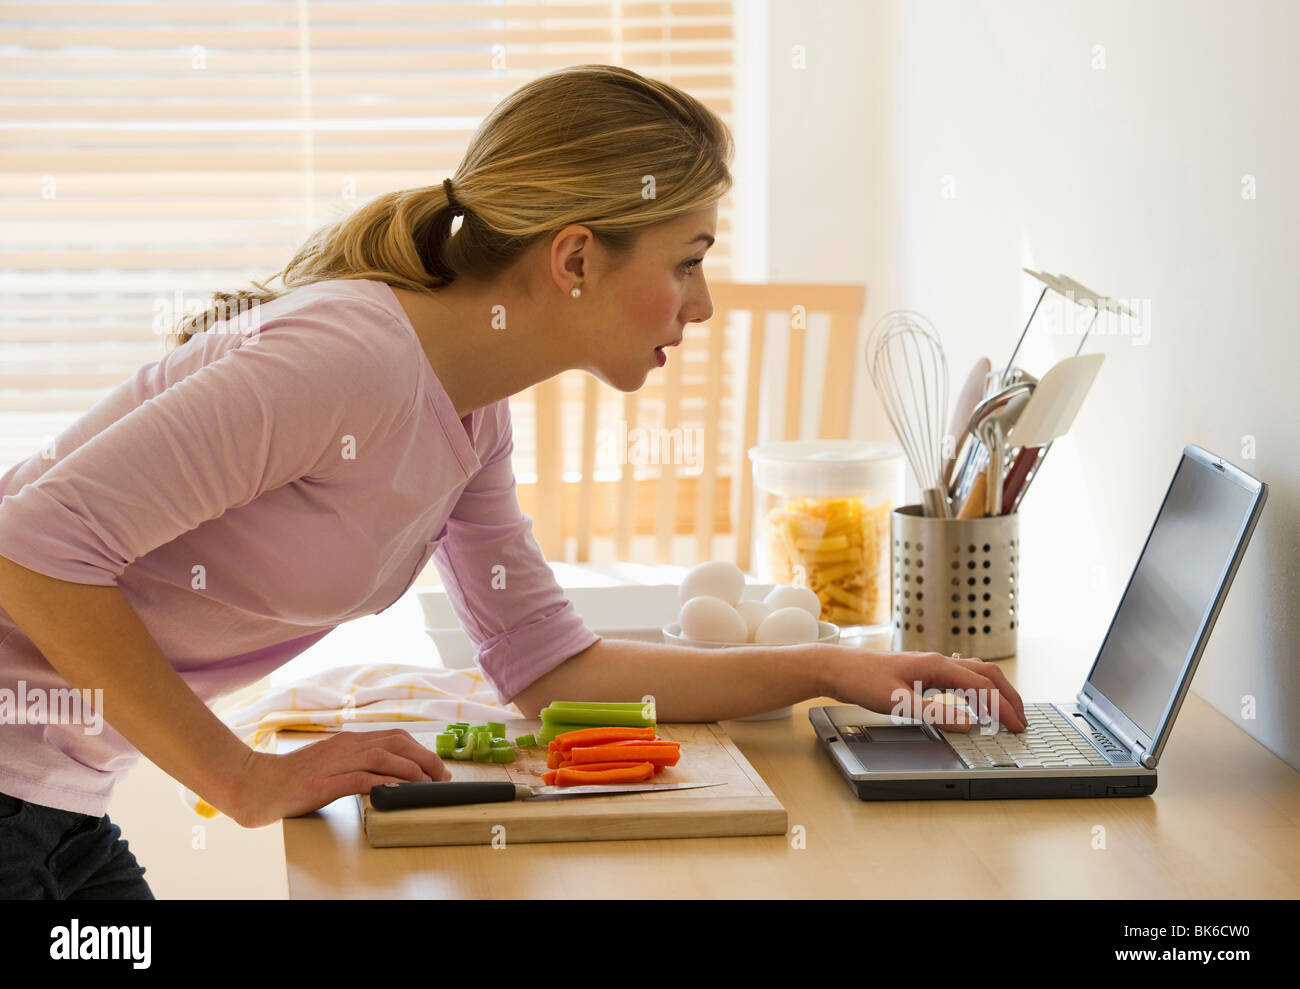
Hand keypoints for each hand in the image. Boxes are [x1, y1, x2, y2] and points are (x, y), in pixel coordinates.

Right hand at [225, 729, 452, 827]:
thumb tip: (388, 774)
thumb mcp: (330, 765)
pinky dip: (384, 781)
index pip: (394, 736)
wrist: (256, 785)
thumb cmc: (293, 779)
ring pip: (383, 756)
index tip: (437, 766)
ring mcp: (334, 762)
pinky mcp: (323, 781)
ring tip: (428, 783)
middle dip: (425, 758)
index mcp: (348, 740)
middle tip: (442, 776)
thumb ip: (356, 764)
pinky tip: (399, 789)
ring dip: (411, 769)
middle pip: (396, 742)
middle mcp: (345, 746)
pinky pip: (360, 778)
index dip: (421, 750)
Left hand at [824, 647, 1026, 732]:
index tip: (1017, 727)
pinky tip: (976, 705)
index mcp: (937, 666)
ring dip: (995, 692)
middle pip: (987, 675)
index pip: (983, 687)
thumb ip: (935, 714)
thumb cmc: (862, 680)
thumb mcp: (898, 703)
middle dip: (1008, 697)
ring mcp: (932, 666)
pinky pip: (961, 679)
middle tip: (1022, 722)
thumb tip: (969, 724)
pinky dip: (977, 692)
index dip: (1003, 708)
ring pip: (976, 675)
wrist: (838, 668)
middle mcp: (939, 662)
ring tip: (1007, 713)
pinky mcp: (923, 673)